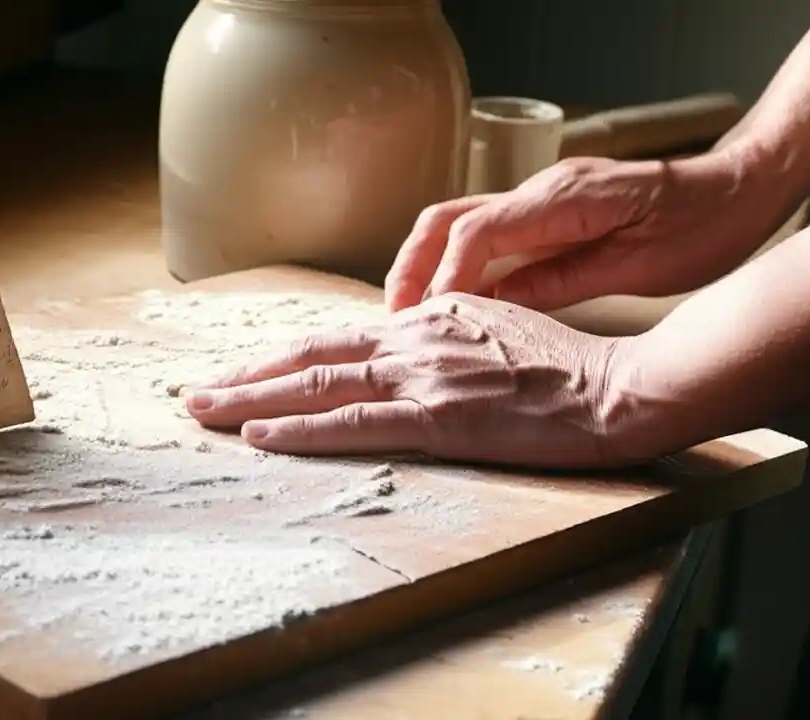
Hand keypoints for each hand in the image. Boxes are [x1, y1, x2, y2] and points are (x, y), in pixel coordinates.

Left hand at [184, 293, 641, 468]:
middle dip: (246, 377)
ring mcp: (422, 376)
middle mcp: (413, 338)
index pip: (336, 337)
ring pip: (317, 385)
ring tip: (203, 411)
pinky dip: (301, 430)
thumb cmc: (567, 364)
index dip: (281, 357)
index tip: (244, 372)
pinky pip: (354, 423)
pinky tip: (262, 436)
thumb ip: (444, 334)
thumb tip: (406, 345)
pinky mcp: (438, 419)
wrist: (615, 388)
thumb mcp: (497, 325)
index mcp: (426, 318)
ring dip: (251, 400)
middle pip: (310, 356)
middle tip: (194, 393)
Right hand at [384, 146, 799, 311]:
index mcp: (563, 199)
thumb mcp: (637, 266)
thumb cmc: (704, 225)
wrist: (741, 187)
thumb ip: (562, 281)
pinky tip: (451, 305)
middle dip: (410, 267)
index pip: (476, 232)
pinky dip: (454, 268)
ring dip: (423, 267)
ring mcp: (540, 199)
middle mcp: (540, 191)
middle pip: (444, 219)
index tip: (428, 321)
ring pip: (455, 224)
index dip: (444, 279)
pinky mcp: (547, 215)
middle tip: (394, 319)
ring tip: (409, 316)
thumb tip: (496, 306)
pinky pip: (483, 236)